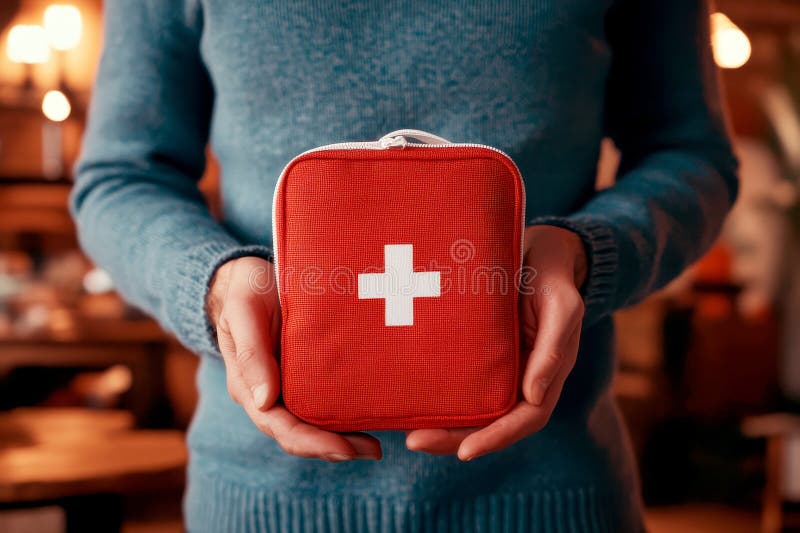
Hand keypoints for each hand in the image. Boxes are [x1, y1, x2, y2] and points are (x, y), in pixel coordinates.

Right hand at [208, 256, 381, 461]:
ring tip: (377, 446)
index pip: (279, 426)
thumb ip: (251, 353)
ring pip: (315, 424)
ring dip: (345, 438)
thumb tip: (263, 402)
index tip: (343, 449)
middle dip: (335, 448)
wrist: (253, 276)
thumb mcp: (243, 312)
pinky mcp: (308, 374)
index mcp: (249, 386)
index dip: (311, 442)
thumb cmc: (246, 290)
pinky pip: (326, 402)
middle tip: (373, 451)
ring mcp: (289, 386)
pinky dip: (346, 415)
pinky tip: (373, 414)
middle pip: (301, 433)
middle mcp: (270, 394)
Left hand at [405, 225, 586, 459]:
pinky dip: (440, 395)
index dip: (496, 438)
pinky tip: (410, 398)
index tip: (464, 452)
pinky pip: (461, 381)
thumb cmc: (553, 274)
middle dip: (455, 438)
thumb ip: (553, 348)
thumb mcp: (563, 305)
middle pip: (491, 422)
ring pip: (473, 407)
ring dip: (443, 424)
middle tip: (415, 441)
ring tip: (407, 431)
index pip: (525, 418)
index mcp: (546, 374)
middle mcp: (522, 377)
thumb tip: (533, 396)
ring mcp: (500, 366)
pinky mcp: (479, 351)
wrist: (538, 249)